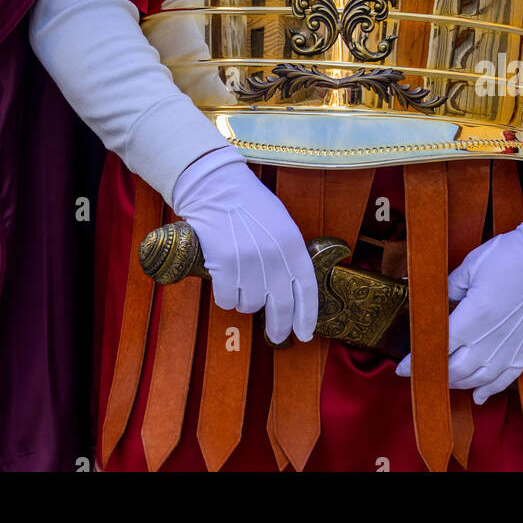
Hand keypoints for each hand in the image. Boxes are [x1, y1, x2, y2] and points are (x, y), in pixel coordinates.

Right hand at [171, 149, 317, 344]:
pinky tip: (224, 279)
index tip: (304, 334)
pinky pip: (227, 300)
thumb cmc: (248, 204)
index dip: (307, 317)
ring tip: (240, 278)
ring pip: (250, 305)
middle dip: (279, 327)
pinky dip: (225, 296)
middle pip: (281, 307)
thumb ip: (289, 255)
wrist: (215, 185)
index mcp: (293, 245)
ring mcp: (249, 263)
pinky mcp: (224, 266)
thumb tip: (293, 292)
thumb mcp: (281, 224)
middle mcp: (275, 257)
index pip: (307, 291)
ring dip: (245, 299)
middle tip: (277, 337)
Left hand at [394, 217, 522, 402]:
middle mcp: (488, 341)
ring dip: (459, 383)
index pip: (438, 348)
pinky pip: (505, 379)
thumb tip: (436, 300)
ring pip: (478, 379)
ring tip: (446, 382)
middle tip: (423, 373)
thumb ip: (450, 288)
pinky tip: (480, 396)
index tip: (404, 369)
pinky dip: (491, 390)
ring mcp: (508, 349)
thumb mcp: (469, 267)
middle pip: (456, 369)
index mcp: (471, 319)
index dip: (418, 361)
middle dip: (437, 374)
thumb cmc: (507, 258)